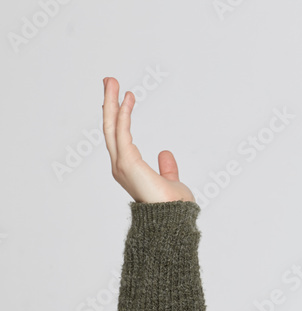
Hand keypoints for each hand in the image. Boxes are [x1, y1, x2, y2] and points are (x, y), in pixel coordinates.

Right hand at [102, 77, 194, 203]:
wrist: (173, 219)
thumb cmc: (172, 207)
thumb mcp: (170, 180)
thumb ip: (166, 168)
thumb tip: (165, 153)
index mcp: (128, 168)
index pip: (119, 136)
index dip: (119, 116)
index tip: (123, 98)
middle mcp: (120, 165)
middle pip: (110, 127)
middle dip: (109, 103)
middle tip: (109, 81)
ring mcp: (121, 163)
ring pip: (111, 126)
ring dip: (111, 102)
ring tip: (112, 81)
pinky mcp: (127, 161)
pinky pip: (123, 133)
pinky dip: (123, 115)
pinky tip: (126, 100)